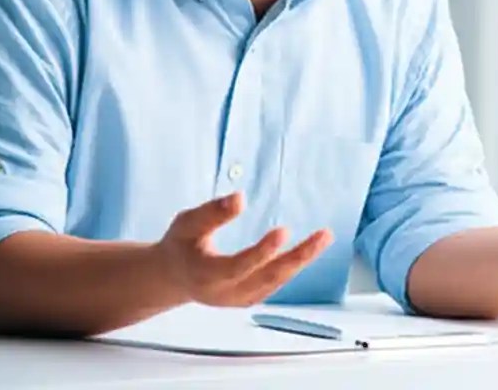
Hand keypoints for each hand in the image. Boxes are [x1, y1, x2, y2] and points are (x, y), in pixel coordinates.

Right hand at [156, 192, 332, 306]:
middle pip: (267, 278)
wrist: (173, 276)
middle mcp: (224, 293)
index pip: (238, 267)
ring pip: (276, 282)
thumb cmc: (181, 244)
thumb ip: (212, 213)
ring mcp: (238, 300)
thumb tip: (241, 198)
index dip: (261, 252)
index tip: (283, 231)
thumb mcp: (187, 223)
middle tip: (323, 235)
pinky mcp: (249, 299)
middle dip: (297, 257)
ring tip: (324, 237)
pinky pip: (275, 283)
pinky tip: (309, 249)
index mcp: (205, 275)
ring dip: (302, 260)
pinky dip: (293, 267)